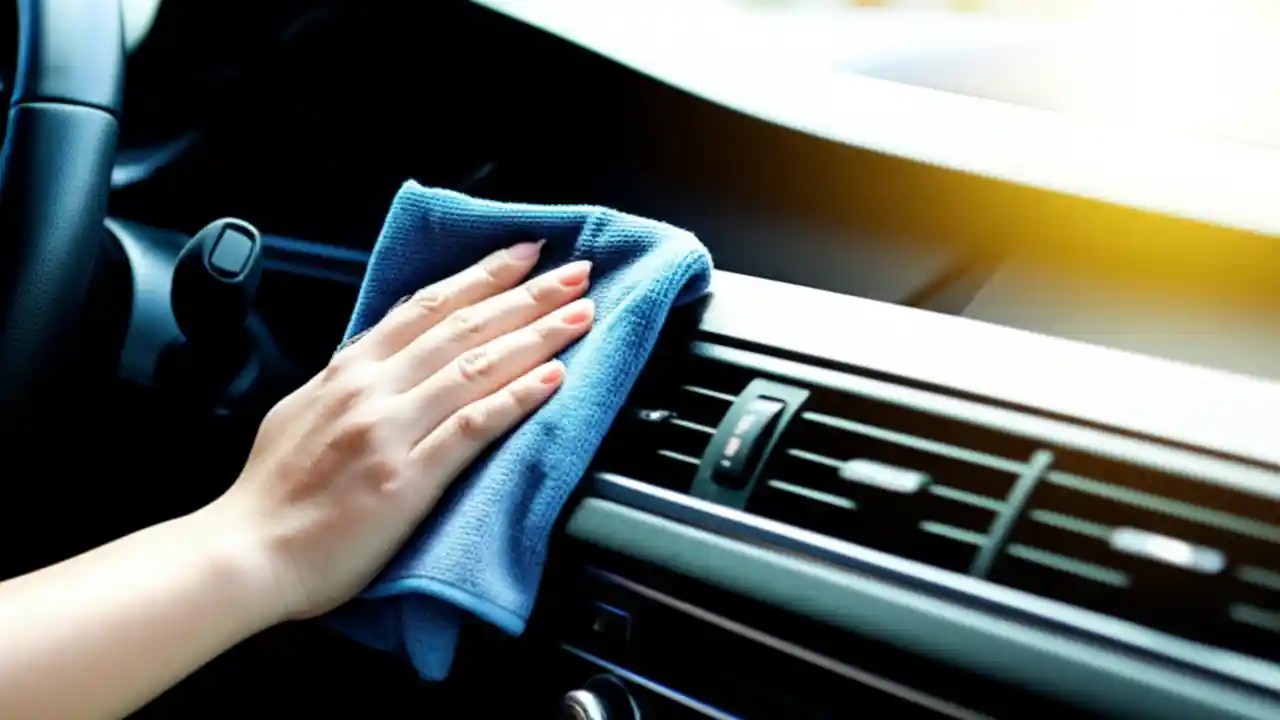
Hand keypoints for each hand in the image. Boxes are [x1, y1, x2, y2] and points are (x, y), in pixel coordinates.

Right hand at [208, 240, 593, 620]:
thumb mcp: (301, 409)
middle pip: (463, 327)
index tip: (525, 255)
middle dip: (526, 295)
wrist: (246, 554)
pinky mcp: (408, 479)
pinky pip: (473, 428)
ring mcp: (391, 431)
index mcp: (349, 370)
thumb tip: (384, 353)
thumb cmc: (271, 493)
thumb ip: (348, 378)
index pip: (426, 306)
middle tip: (576, 273)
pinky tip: (552, 379)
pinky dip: (516, 398)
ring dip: (536, 336)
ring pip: (477, 367)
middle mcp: (372, 390)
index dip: (481, 275)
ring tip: (579, 316)